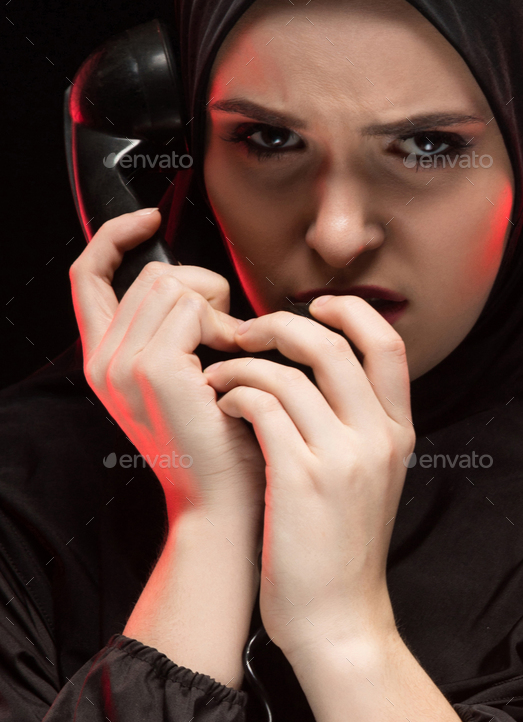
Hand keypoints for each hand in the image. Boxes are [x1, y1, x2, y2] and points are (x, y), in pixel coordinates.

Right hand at [69, 209, 264, 533]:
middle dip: (200, 289)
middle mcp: (104, 361)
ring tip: (231, 355)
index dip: (114, 237)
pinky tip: (235, 362)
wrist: (223, 503)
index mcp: (105, 361)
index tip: (148, 218)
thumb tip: (196, 280)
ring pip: (174, 284)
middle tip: (226, 338)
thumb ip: (175, 330)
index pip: (88, 275)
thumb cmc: (221, 444)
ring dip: (216, 307)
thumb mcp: (188, 378)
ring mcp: (124, 365)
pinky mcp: (155, 370)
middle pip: (151, 273)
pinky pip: (193, 306)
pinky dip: (224, 324)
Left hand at [203, 295, 414, 663]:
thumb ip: (355, 431)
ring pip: (289, 372)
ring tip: (217, 377)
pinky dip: (235, 396)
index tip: (309, 308)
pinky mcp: (301, 480)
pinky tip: (221, 408)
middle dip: (279, 325)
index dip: (348, 311)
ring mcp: (342, 458)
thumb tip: (315, 378)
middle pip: (334, 343)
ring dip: (242, 364)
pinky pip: (262, 407)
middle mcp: (377, 439)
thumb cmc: (338, 554)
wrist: (338, 621)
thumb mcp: (368, 484)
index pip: (387, 344)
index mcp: (397, 434)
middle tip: (242, 334)